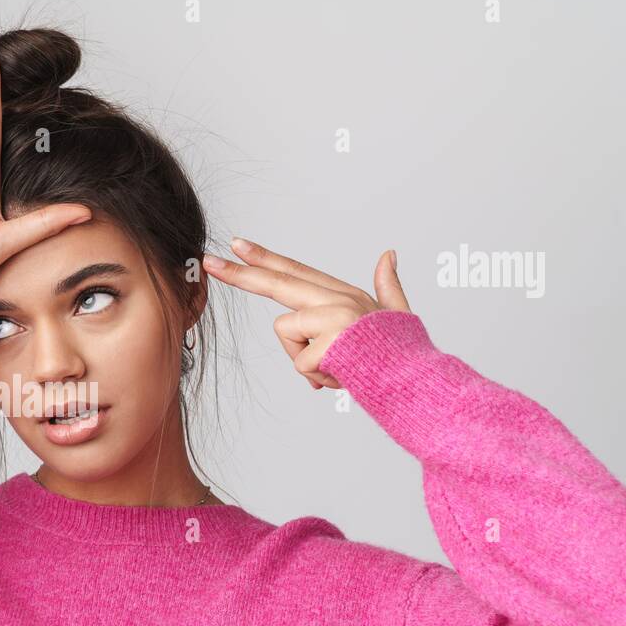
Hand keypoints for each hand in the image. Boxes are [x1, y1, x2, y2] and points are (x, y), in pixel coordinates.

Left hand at [202, 240, 411, 389]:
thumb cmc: (401, 353)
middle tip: (207, 262)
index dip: (265, 258)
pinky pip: (301, 362)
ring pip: (287, 333)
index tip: (237, 245)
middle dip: (239, 273)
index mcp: (343, 294)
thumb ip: (388, 285)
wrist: (418, 380)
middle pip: (278, 283)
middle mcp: (337, 298)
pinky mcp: (331, 339)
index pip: (295, 272)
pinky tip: (341, 376)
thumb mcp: (394, 316)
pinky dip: (317, 378)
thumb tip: (389, 254)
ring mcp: (335, 315)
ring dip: (304, 360)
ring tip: (336, 367)